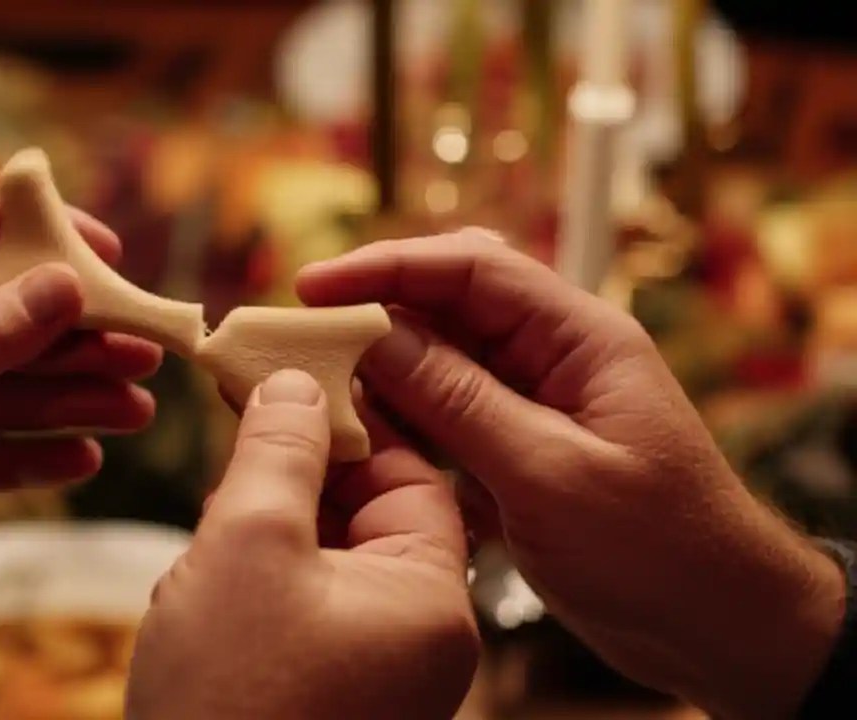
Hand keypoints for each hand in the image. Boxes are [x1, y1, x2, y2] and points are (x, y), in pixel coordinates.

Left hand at [0, 190, 161, 674]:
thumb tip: (63, 283)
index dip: (38, 233)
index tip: (109, 256)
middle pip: (2, 317)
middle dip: (73, 336)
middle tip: (145, 350)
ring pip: (5, 389)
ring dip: (69, 400)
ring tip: (135, 409)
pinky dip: (33, 456)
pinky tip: (84, 461)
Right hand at [127, 370, 477, 719]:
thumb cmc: (228, 693)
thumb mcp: (248, 544)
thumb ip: (278, 451)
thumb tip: (294, 382)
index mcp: (429, 601)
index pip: (411, 476)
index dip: (351, 422)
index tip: (291, 382)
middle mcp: (418, 638)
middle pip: (371, 514)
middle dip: (302, 472)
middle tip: (240, 429)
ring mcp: (374, 671)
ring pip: (330, 558)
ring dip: (273, 522)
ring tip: (216, 506)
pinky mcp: (330, 693)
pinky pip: (307, 606)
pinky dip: (264, 575)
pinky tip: (212, 568)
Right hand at [297, 230, 845, 718]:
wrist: (719, 628)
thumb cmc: (660, 549)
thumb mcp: (548, 474)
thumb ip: (459, 401)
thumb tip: (375, 338)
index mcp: (581, 338)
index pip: (471, 268)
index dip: (387, 268)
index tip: (313, 287)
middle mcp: (556, 359)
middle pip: (449, 307)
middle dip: (375, 312)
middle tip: (302, 335)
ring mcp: (537, 406)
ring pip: (442, 365)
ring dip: (383, 373)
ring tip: (317, 391)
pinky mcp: (522, 454)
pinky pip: (450, 421)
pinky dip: (407, 426)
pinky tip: (365, 444)